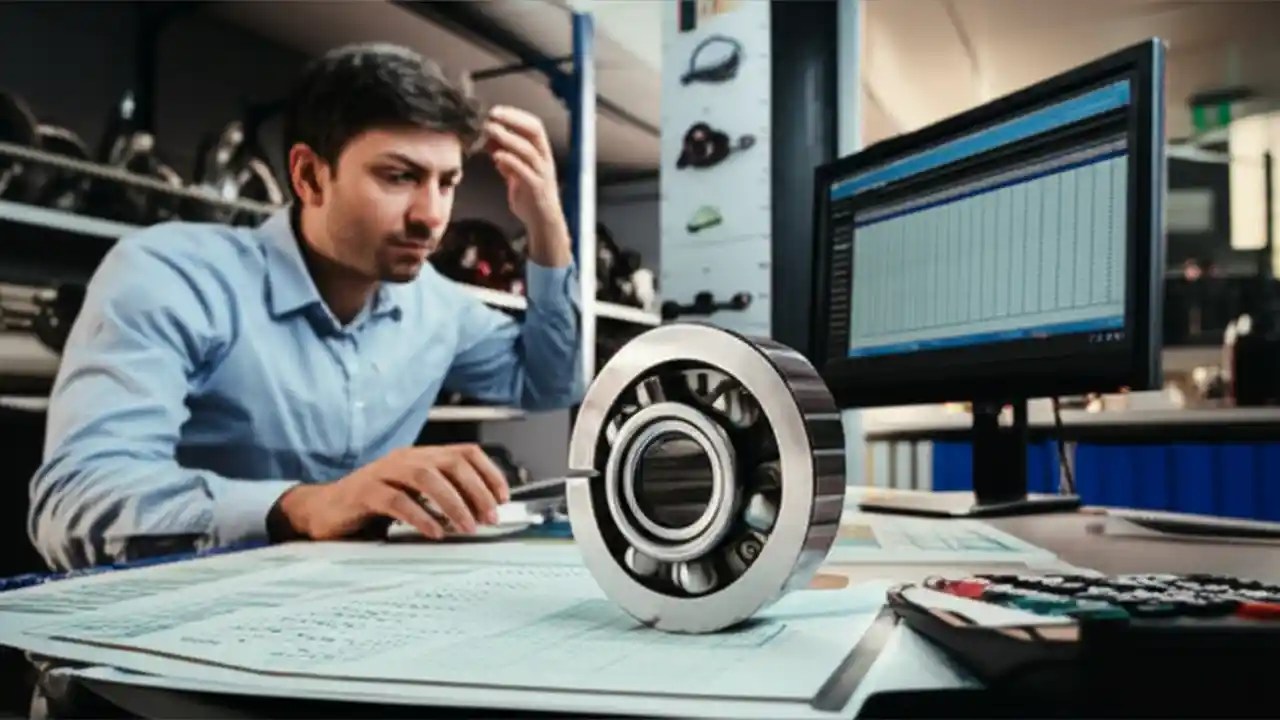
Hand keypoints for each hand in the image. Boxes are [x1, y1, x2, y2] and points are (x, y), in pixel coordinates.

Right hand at [269, 444, 509, 541]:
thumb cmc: (373, 506)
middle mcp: (405, 458)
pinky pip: (397, 501)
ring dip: (452, 503)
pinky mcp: (364, 493)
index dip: (488, 472)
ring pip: (426, 478)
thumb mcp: (413, 497)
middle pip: (450, 463)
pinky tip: (434, 532)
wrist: (323, 510)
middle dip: (476, 490)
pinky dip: (420, 516)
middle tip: (489, 517)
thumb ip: (442, 498)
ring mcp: (383, 473)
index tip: (504, 498)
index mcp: (421, 456)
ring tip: (467, 527)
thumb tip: (482, 513)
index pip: (464, 453)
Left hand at [484, 105, 571, 266]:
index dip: (516, 115)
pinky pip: (525, 171)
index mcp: (542, 152)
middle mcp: (545, 159)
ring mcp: (542, 174)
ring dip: (508, 137)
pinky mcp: (536, 189)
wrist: (542, 221)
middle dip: (513, 120)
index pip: (533, 126)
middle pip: (534, 131)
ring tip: (490, 130)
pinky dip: (511, 161)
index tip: (496, 110)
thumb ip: (505, 157)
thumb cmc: (530, 195)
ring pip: (528, 150)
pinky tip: (497, 155)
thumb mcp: (515, 172)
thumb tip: (488, 142)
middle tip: (492, 114)